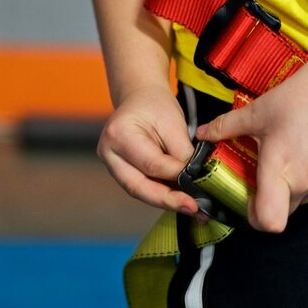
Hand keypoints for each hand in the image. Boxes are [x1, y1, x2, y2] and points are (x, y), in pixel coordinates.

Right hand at [97, 85, 201, 215]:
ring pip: (140, 191)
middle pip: (139, 187)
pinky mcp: (121, 173)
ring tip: (193, 209)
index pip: (151, 165)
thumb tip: (196, 181)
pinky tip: (182, 201)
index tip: (199, 189)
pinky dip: (163, 196)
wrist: (140, 99)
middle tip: (194, 209)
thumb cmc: (156, 106)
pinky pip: (143, 188)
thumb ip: (182, 154)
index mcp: (119, 135)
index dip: (176, 178)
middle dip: (168, 201)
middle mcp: (109, 153)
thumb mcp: (173, 124)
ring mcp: (112, 165)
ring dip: (167, 202)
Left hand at [196, 70, 307, 232]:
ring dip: (289, 189)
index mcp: (279, 169)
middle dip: (269, 200)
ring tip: (287, 158)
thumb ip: (225, 127)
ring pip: (300, 200)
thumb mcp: (255, 112)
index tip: (248, 200)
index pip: (269, 220)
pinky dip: (307, 179)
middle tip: (263, 174)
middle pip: (282, 213)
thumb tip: (201, 133)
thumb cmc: (297, 99)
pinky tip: (306, 153)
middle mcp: (304, 181)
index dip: (254, 218)